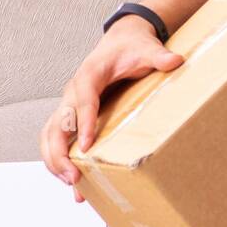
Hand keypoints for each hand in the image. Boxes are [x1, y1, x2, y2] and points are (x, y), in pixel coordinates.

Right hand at [39, 15, 183, 200]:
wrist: (121, 41)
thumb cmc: (131, 47)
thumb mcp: (148, 49)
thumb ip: (159, 56)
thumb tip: (176, 60)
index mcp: (90, 74)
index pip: (83, 100)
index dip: (83, 123)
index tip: (86, 146)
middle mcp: (73, 92)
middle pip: (57, 123)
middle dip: (60, 151)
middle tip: (74, 176)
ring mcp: (70, 105)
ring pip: (50, 134)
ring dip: (55, 160)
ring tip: (72, 185)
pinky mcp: (73, 115)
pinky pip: (58, 139)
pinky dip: (60, 160)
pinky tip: (74, 184)